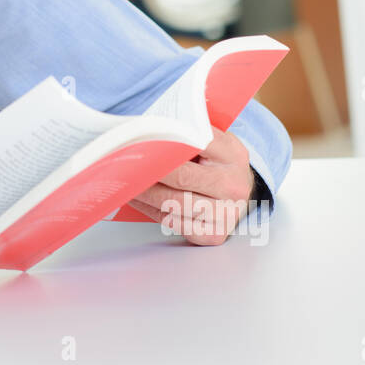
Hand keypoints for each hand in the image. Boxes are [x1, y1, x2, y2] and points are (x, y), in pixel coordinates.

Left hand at [123, 126, 254, 244]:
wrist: (241, 192)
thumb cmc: (217, 163)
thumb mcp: (212, 141)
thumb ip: (189, 133)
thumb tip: (147, 129)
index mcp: (233, 155)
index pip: (195, 143)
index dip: (164, 143)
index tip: (140, 141)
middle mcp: (233, 186)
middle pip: (181, 177)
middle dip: (148, 169)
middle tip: (123, 163)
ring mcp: (226, 214)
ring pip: (173, 203)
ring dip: (142, 192)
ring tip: (123, 182)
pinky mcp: (214, 235)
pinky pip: (173, 223)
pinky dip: (150, 210)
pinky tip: (136, 199)